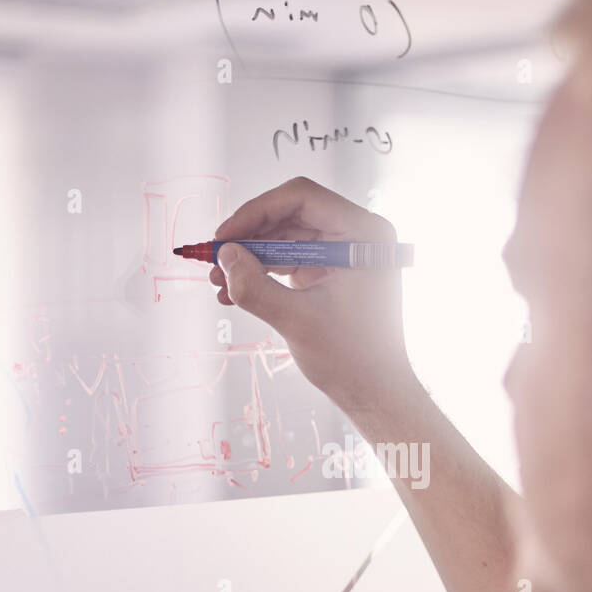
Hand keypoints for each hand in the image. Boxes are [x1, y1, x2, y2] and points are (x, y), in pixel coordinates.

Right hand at [210, 177, 413, 412]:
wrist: (376, 392)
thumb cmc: (353, 359)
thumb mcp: (297, 321)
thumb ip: (256, 287)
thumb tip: (224, 257)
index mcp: (364, 233)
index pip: (301, 198)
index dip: (256, 212)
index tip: (225, 237)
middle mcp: (358, 235)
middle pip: (291, 215)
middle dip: (250, 237)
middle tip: (215, 260)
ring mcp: (346, 253)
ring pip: (287, 237)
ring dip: (252, 257)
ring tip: (219, 281)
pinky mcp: (333, 272)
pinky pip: (292, 259)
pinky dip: (264, 272)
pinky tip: (234, 290)